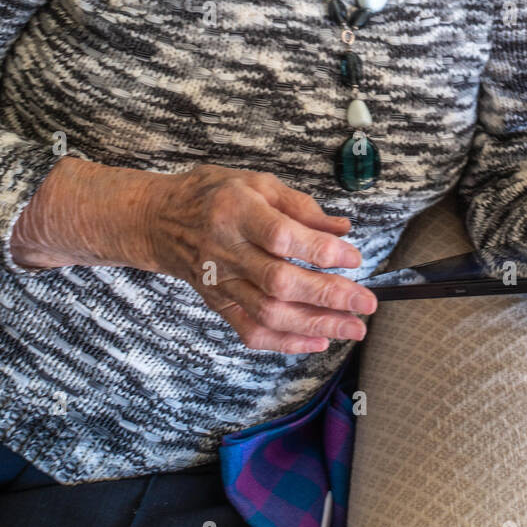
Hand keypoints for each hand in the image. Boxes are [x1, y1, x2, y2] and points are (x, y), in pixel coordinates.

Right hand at [143, 164, 376, 353]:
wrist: (160, 220)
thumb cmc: (214, 195)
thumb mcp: (258, 183)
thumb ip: (302, 206)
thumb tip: (342, 228)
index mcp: (238, 212)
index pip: (282, 237)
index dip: (320, 250)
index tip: (353, 257)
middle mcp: (227, 251)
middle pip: (279, 282)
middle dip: (328, 296)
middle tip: (366, 302)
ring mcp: (221, 282)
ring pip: (269, 313)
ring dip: (315, 325)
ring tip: (352, 328)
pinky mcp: (219, 304)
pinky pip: (251, 332)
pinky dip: (286, 343)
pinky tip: (317, 341)